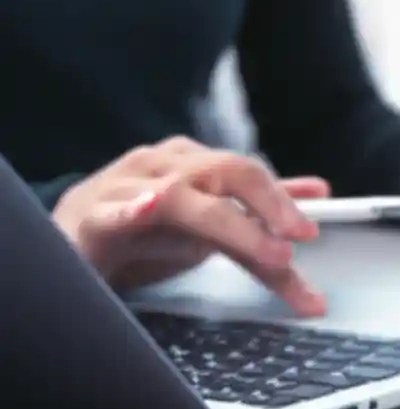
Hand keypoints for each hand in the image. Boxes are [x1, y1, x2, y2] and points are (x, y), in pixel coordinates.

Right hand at [52, 137, 330, 315]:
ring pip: (179, 197)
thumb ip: (260, 212)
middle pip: (224, 173)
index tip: (311, 232)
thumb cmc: (145, 229)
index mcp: (196, 163)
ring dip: (223, 223)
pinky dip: (132, 210)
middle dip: (265, 205)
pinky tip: (148, 210)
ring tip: (258, 246)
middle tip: (292, 243)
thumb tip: (317, 194)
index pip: (251, 178)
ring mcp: (126, 187)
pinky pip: (113, 212)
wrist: (73, 240)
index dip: (284, 204)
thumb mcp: (211, 222)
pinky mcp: (92, 217)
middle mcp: (165, 166)